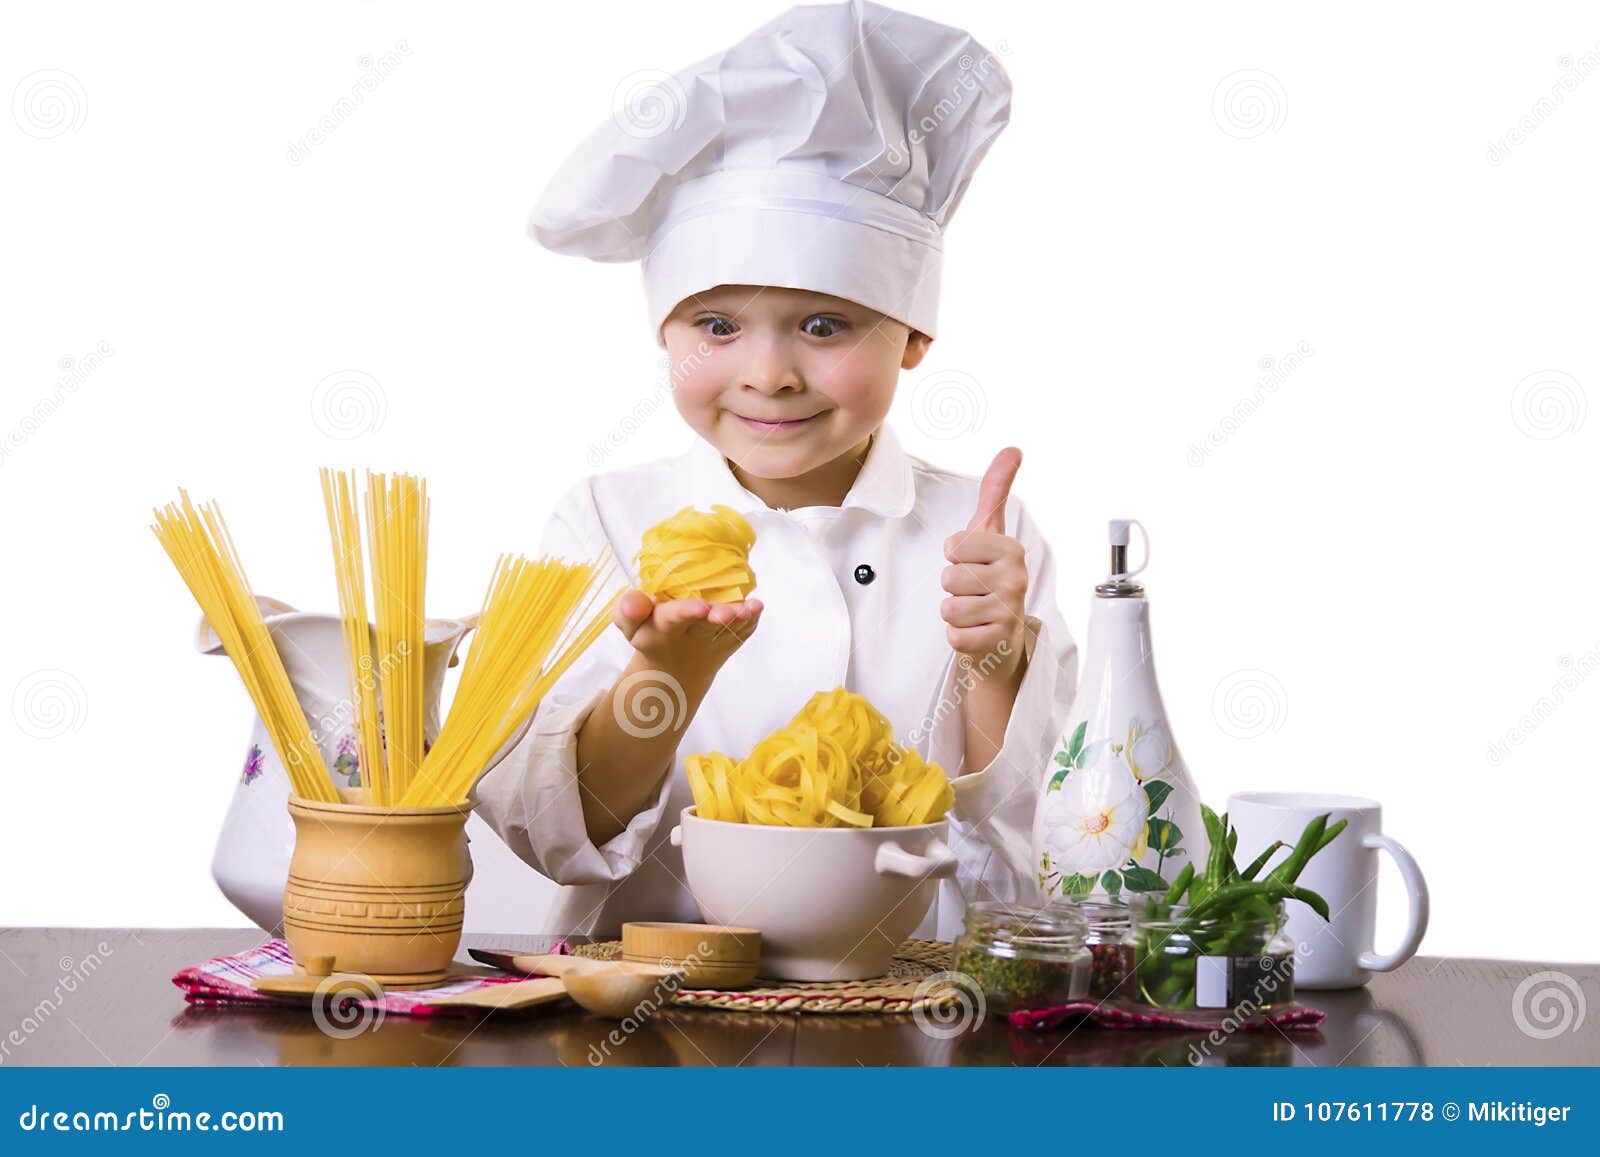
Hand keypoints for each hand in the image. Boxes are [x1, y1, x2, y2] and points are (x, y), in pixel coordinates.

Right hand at [613, 590, 761, 688]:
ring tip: (752, 607)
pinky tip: (756, 607)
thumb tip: (633, 602)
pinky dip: (751, 621)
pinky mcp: (729, 643)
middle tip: (729, 612)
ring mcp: (714, 642)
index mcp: (664, 628)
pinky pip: (743, 633)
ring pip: (729, 631)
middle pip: (707, 626)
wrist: (673, 670)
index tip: (700, 607)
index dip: (687, 612)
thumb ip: (628, 610)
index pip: (674, 618)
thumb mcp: (630, 626)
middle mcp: (692, 636)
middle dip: (719, 617)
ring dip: (740, 620)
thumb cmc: (651, 635)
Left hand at [941, 447, 1027, 676]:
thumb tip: (1013, 448)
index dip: (954, 557)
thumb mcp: (989, 531)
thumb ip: (996, 490)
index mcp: (1012, 548)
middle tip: (974, 590)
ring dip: (954, 612)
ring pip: (948, 607)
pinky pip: (955, 636)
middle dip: (953, 586)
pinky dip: (958, 636)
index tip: (972, 562)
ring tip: (974, 611)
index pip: (953, 546)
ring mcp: (1010, 611)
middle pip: (948, 577)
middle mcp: (1016, 578)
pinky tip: (977, 631)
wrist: (1003, 633)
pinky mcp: (1000, 642)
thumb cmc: (990, 576)